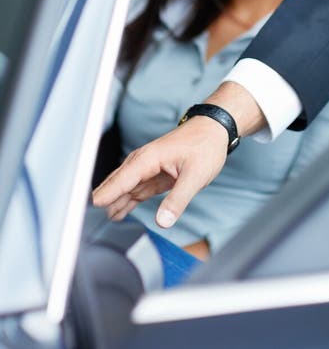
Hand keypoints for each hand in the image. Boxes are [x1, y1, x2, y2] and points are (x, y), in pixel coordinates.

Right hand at [92, 82, 265, 228]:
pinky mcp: (156, 174)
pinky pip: (136, 190)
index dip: (105, 195)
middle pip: (117, 184)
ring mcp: (149, 168)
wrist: (215, 130)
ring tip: (99, 223)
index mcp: (148, 158)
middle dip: (103, 199)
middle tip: (86, 221)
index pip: (121, 180)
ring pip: (125, 188)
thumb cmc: (206, 145)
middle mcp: (144, 162)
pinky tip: (118, 213)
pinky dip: (127, 201)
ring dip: (114, 203)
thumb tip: (163, 221)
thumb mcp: (195, 175)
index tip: (89, 209)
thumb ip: (178, 199)